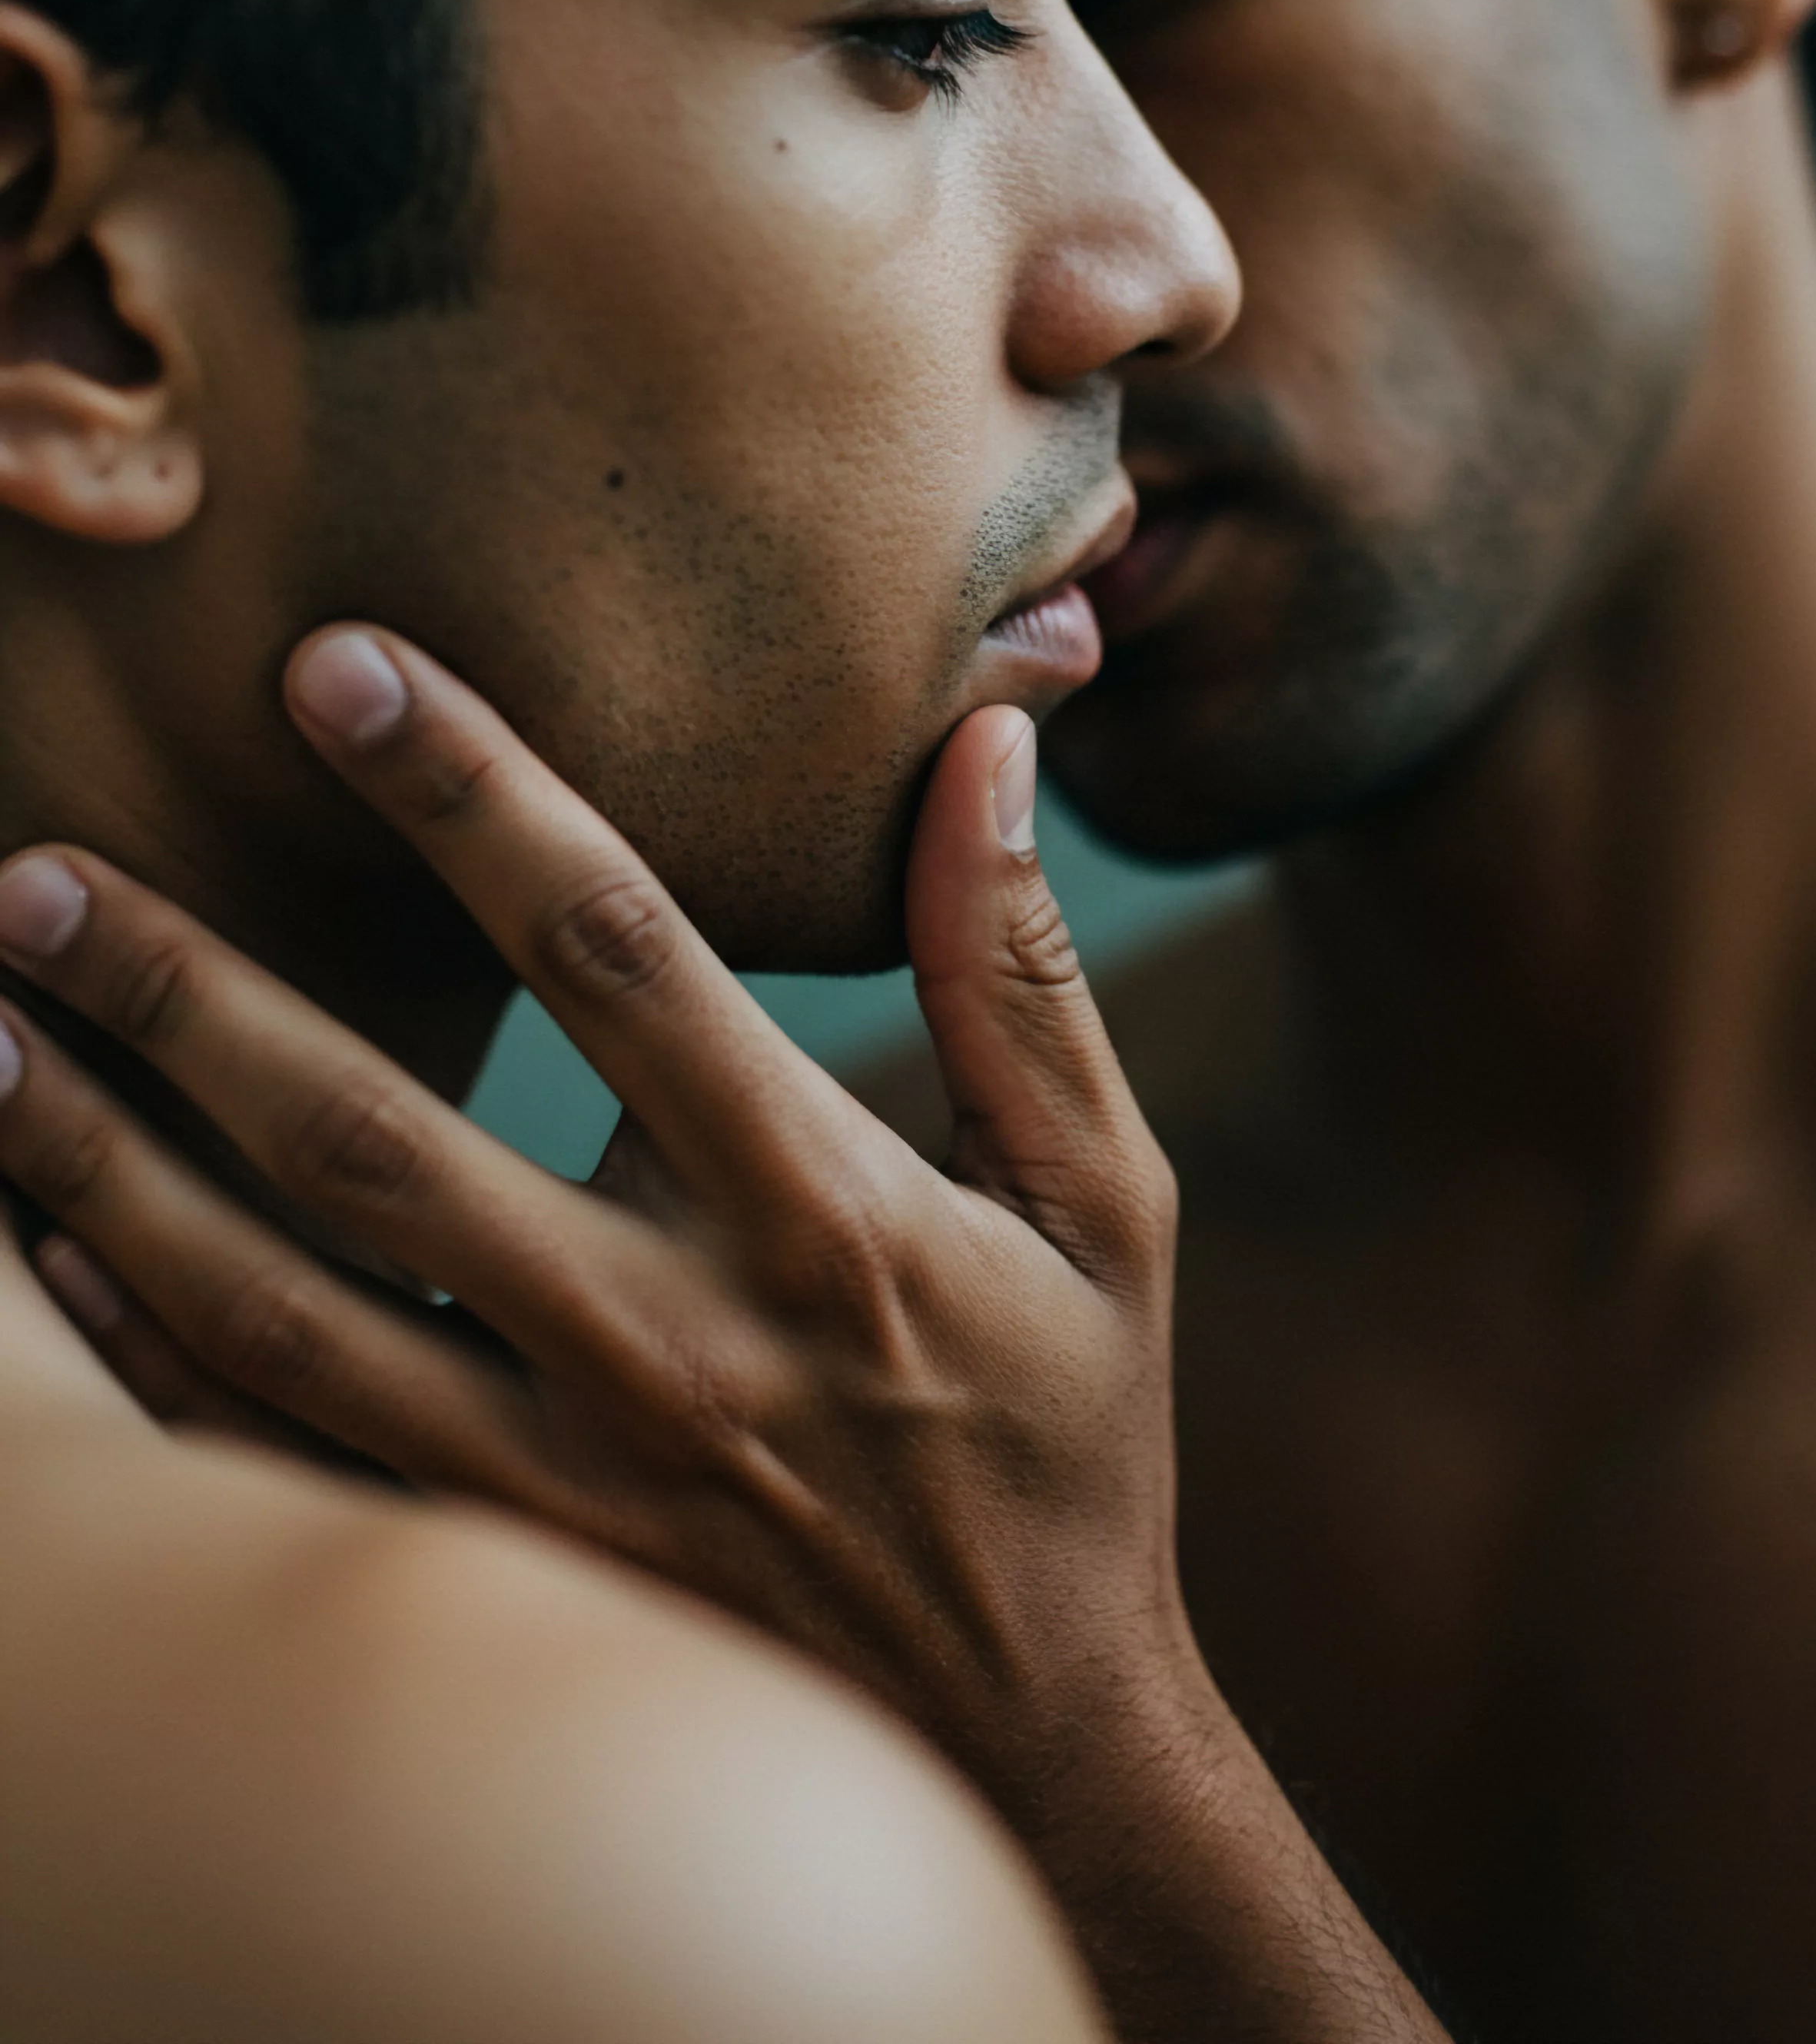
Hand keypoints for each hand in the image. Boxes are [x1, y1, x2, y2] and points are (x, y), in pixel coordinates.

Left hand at [0, 628, 1446, 2041]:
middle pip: (379, 1138)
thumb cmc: (1069, 1444)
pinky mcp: (502, 1583)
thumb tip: (982, 743)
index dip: (474, 797)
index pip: (617, 954)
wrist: (1038, 1751)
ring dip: (105, 1169)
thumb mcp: (1104, 1203)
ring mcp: (560, 1482)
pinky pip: (279, 1464)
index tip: (341, 669)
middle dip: (192, 996)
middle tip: (37, 874)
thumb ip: (1023, 973)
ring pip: (278, 1309)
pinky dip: (142, 1357)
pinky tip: (35, 1249)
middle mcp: (665, 1342)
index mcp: (820, 1213)